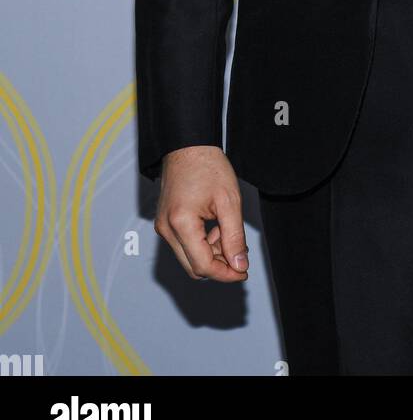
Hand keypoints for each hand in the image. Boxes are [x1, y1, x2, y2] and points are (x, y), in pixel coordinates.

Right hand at [154, 145, 248, 281]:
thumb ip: (234, 237)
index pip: (203, 266)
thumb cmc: (207, 166)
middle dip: (219, 266)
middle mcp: (166, 228)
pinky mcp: (165, 222)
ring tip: (229, 234)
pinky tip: (217, 229)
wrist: (189, 146)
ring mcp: (163, 226)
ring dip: (211, 254)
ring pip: (189, 257)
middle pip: (194, 267)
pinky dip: (202, 244)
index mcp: (181, 223)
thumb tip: (239, 265)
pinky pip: (184, 245)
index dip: (226, 273)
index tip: (243, 271)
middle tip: (240, 256)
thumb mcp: (229, 202)